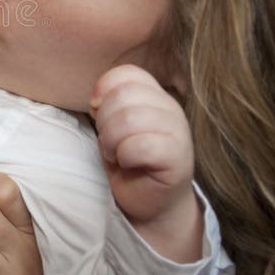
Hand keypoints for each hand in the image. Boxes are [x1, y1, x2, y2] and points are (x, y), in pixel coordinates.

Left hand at [91, 64, 201, 260]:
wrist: (150, 201)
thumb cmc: (127, 160)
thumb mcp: (112, 124)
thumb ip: (108, 102)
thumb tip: (95, 100)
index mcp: (154, 95)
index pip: (127, 73)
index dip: (104, 90)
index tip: (97, 113)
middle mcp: (170, 108)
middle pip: (124, 94)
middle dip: (104, 120)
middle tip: (108, 141)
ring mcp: (179, 132)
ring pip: (130, 119)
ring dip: (111, 140)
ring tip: (115, 153)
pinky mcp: (179, 158)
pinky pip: (142, 146)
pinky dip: (125, 156)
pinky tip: (127, 164)